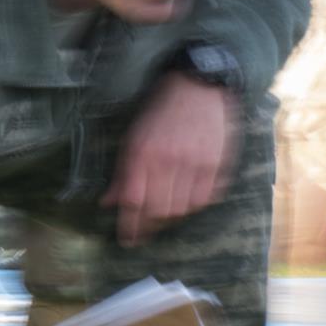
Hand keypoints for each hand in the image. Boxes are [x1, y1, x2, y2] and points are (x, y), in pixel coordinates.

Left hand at [107, 75, 235, 245]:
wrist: (198, 86)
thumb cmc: (160, 111)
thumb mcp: (133, 136)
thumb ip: (123, 172)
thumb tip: (108, 202)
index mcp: (144, 152)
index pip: (134, 200)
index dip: (130, 225)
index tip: (128, 239)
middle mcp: (169, 160)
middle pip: (158, 210)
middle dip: (149, 227)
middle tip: (144, 233)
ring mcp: (195, 163)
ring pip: (182, 209)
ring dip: (171, 217)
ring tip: (163, 216)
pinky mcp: (216, 164)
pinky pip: (204, 199)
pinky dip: (193, 205)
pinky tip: (186, 201)